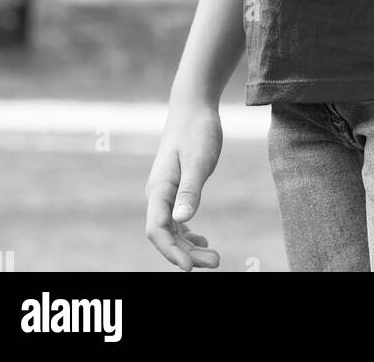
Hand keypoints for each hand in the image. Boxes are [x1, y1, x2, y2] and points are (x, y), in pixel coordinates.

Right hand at [145, 102, 222, 271]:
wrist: (194, 106)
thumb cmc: (197, 130)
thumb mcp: (198, 160)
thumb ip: (190, 189)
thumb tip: (182, 220)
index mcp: (159, 188)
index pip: (157, 230)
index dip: (170, 252)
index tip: (190, 267)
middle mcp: (158, 193)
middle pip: (167, 234)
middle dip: (187, 253)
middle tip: (216, 263)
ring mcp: (166, 191)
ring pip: (173, 229)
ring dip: (189, 246)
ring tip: (214, 258)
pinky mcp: (176, 186)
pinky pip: (177, 219)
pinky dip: (188, 233)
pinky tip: (202, 241)